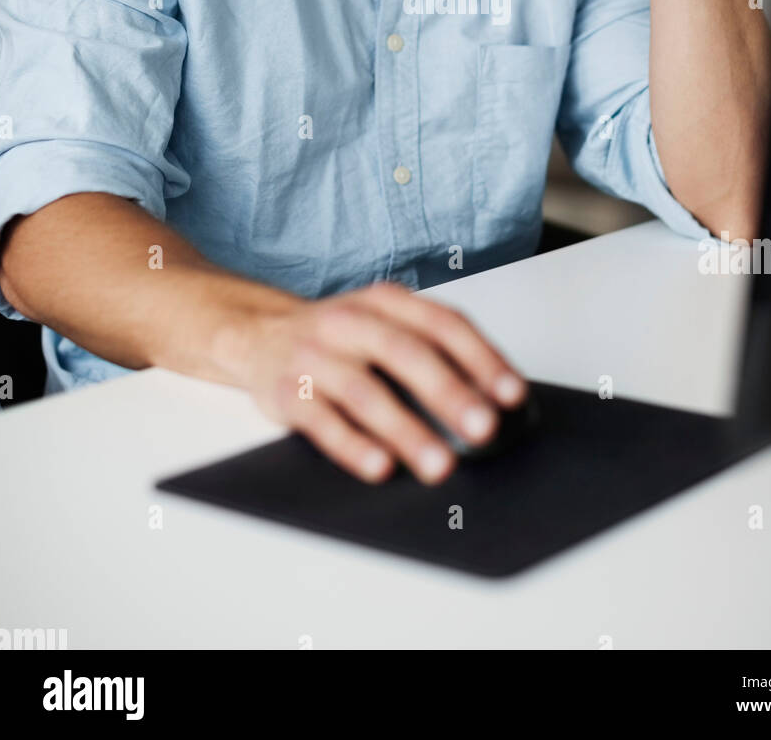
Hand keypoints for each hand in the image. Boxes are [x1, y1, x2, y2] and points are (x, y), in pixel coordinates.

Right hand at [233, 283, 527, 483]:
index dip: (481, 358)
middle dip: (449, 393)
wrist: (258, 333)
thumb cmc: (340, 337)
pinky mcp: (288, 391)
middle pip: (406, 354)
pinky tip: (381, 468)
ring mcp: (315, 355)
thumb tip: (491, 402)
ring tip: (440, 465)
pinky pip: (323, 421)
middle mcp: (351, 321)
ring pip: (365, 392)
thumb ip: (432, 351)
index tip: (512, 394)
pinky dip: (353, 447)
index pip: (442, 323)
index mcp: (386, 301)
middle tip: (484, 429)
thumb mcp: (385, 324)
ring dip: (406, 431)